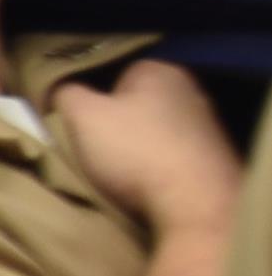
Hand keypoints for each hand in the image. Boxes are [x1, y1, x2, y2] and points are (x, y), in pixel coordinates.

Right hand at [57, 58, 244, 242]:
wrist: (195, 204)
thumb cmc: (134, 152)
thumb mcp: (81, 117)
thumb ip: (64, 93)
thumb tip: (59, 89)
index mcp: (158, 71)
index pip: (113, 75)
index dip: (92, 100)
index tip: (81, 126)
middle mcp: (190, 90)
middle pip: (136, 103)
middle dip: (117, 123)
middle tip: (97, 150)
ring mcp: (208, 124)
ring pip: (155, 130)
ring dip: (139, 147)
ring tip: (121, 173)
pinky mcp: (216, 157)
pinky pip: (174, 154)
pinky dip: (159, 166)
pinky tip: (148, 184)